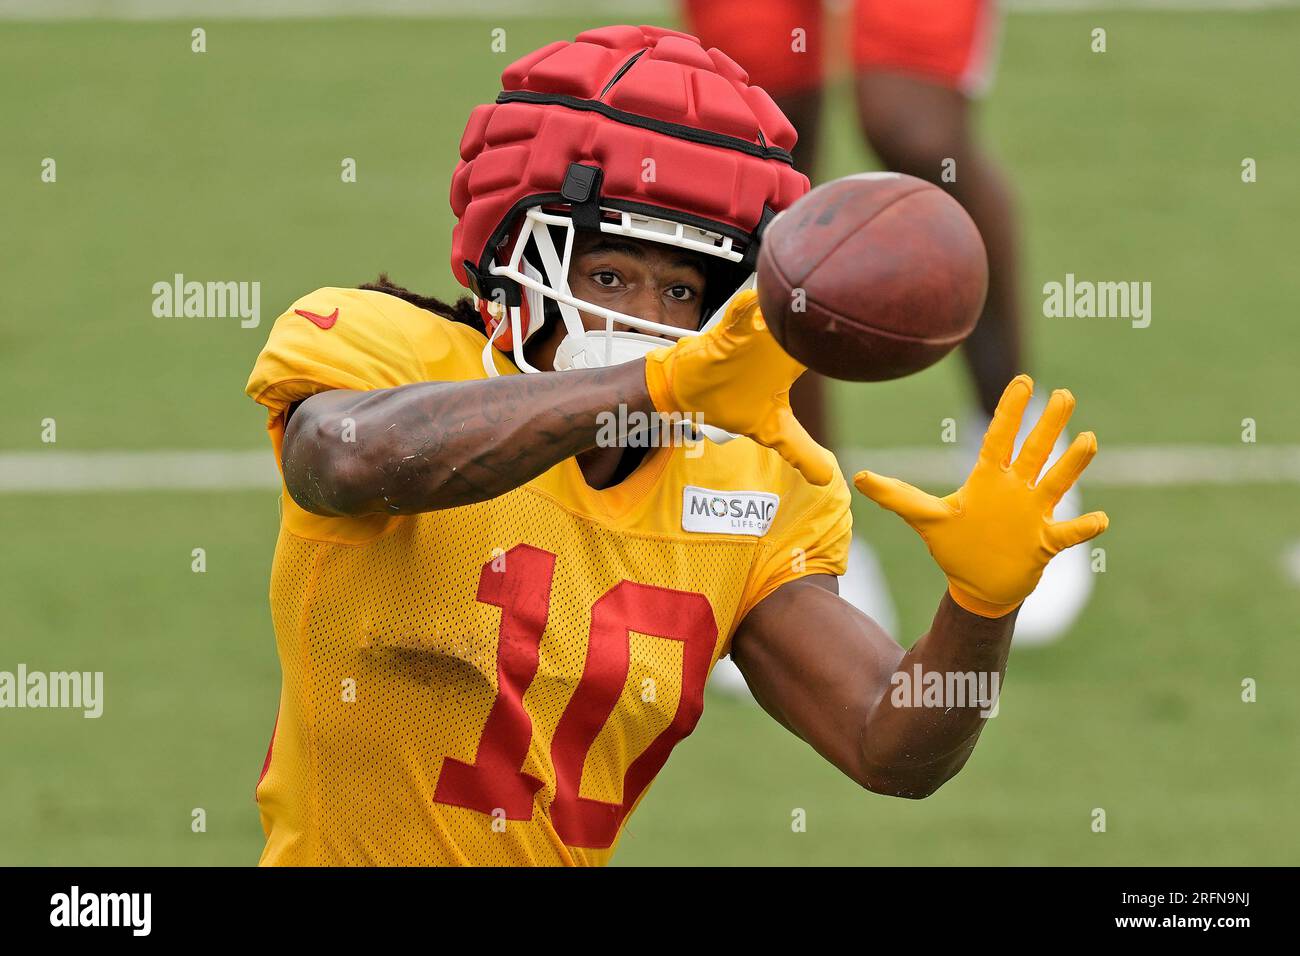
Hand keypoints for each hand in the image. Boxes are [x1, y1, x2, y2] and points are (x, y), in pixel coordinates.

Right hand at [643, 289, 834, 484]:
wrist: (686, 393)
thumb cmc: (728, 402)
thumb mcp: (772, 431)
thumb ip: (800, 451)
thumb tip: (826, 478)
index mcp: (793, 359)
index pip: (828, 343)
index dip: (849, 339)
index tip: (869, 342)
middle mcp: (777, 341)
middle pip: (809, 317)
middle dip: (825, 314)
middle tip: (842, 314)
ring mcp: (754, 333)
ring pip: (778, 308)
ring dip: (790, 307)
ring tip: (806, 304)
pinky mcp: (728, 331)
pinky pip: (740, 312)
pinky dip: (748, 306)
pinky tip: (757, 302)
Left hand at [854, 374, 1108, 617]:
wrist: (977, 583)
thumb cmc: (954, 545)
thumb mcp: (925, 518)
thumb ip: (896, 496)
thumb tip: (858, 478)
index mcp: (988, 480)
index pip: (998, 439)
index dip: (1009, 412)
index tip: (1022, 380)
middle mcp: (1015, 490)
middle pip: (1034, 451)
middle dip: (1047, 425)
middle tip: (1063, 395)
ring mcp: (1033, 514)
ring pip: (1056, 482)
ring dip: (1072, 463)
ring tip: (1089, 439)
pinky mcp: (1045, 541)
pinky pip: (1068, 531)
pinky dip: (1084, 526)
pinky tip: (1100, 518)